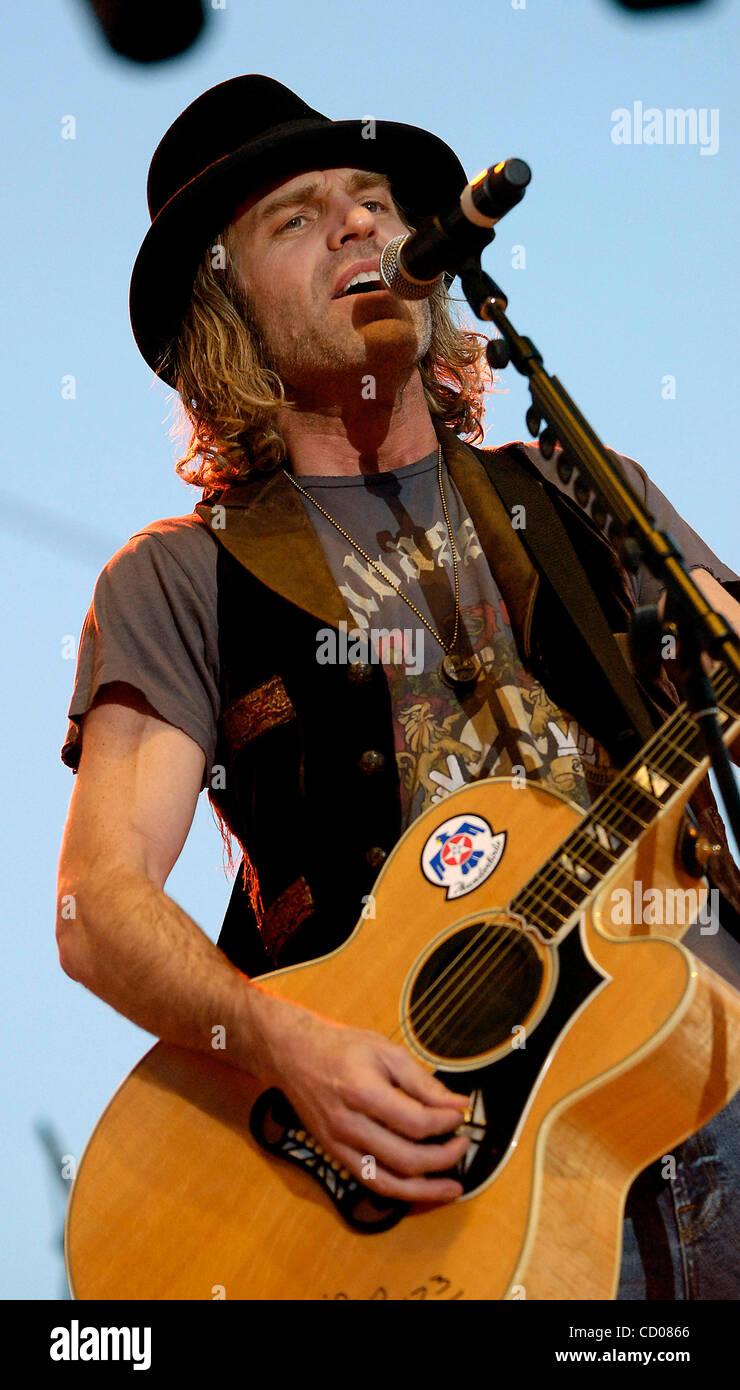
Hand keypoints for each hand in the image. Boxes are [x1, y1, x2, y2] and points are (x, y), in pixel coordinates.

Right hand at [256, 995, 470, 1202]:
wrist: (294, 1055)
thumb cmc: (341, 1048)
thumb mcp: (386, 1052)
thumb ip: (422, 1082)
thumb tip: (458, 1104)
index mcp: (363, 1093)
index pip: (416, 1123)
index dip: (446, 1123)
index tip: (460, 1114)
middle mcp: (349, 1125)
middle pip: (407, 1159)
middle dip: (444, 1157)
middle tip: (463, 1144)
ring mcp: (339, 1145)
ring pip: (389, 1183)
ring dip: (426, 1190)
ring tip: (453, 1186)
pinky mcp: (335, 1155)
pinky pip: (371, 1182)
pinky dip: (400, 1190)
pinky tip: (420, 1187)